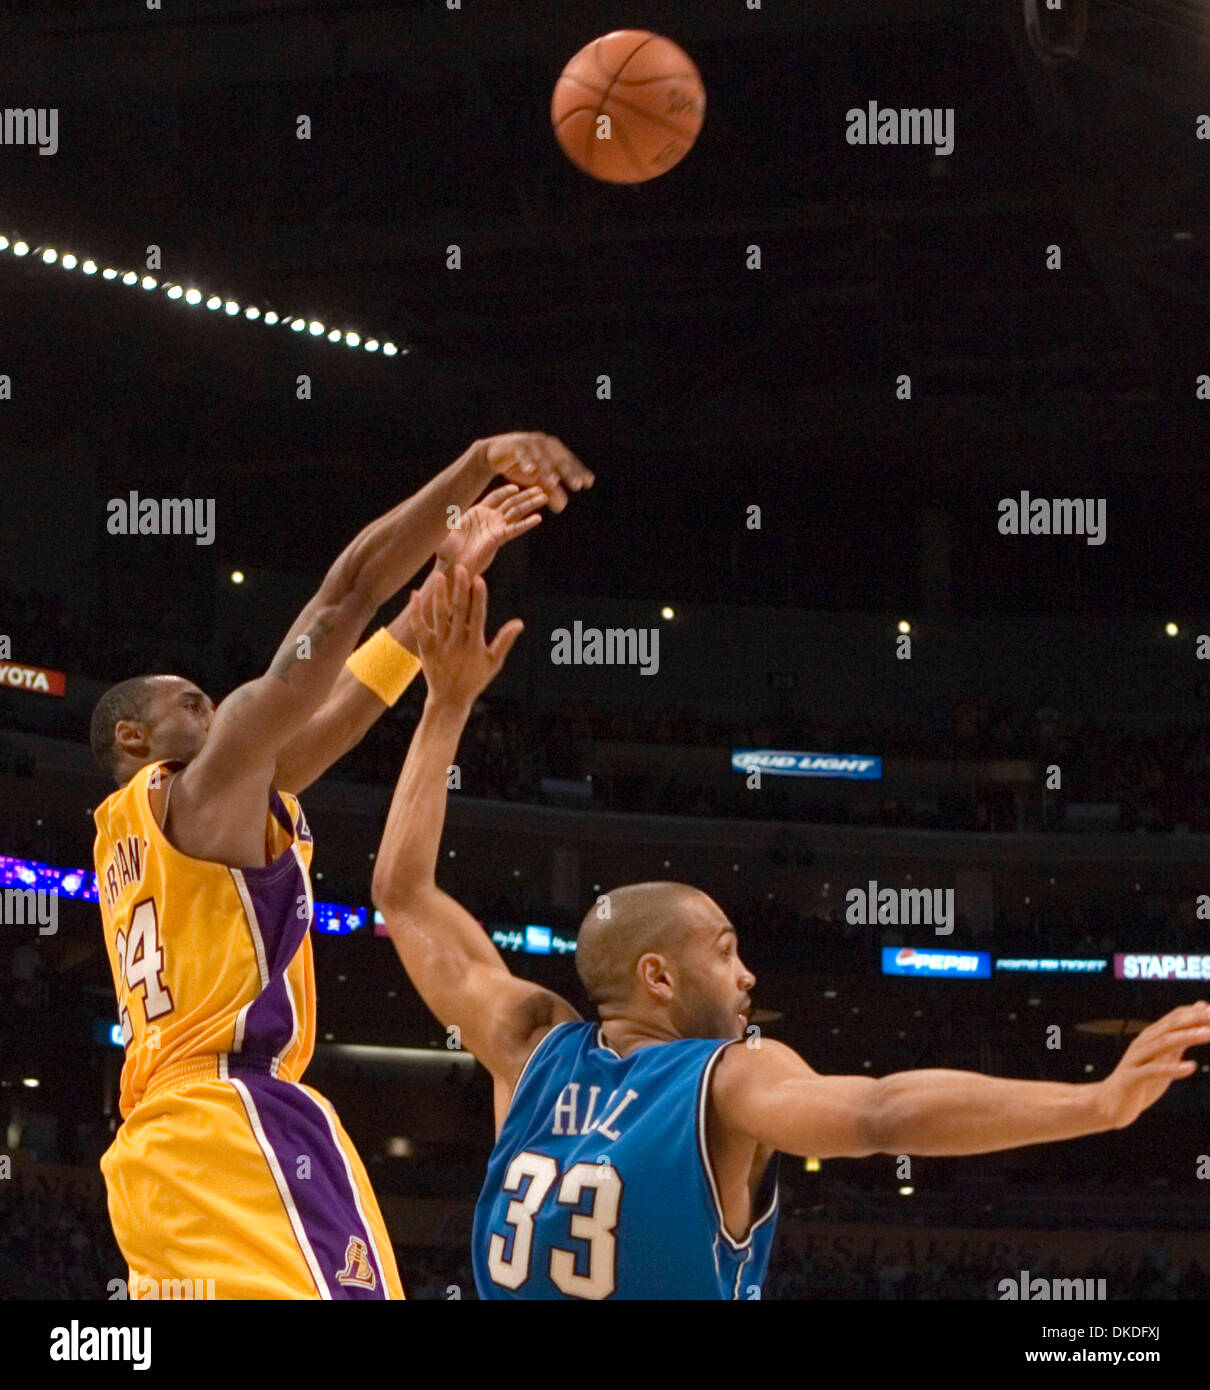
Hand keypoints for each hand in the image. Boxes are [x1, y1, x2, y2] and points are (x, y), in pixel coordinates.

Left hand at [408, 566, 522, 706]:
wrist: (449, 699)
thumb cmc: (475, 679)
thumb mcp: (494, 663)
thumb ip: (505, 641)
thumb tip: (519, 622)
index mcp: (475, 645)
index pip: (478, 616)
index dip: (479, 598)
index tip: (479, 579)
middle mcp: (457, 643)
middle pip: (459, 611)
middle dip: (460, 589)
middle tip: (460, 568)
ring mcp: (439, 645)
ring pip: (439, 616)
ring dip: (439, 595)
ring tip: (438, 575)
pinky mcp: (425, 648)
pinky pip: (419, 627)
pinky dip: (416, 611)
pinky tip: (415, 594)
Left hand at [435, 484, 544, 578]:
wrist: (450, 565)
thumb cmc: (445, 548)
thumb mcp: (446, 524)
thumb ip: (451, 510)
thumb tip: (442, 496)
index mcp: (478, 512)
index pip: (496, 497)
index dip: (506, 490)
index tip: (517, 486)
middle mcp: (490, 519)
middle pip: (511, 502)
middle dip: (525, 495)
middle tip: (541, 487)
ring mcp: (496, 528)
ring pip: (516, 512)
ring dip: (530, 504)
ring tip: (544, 497)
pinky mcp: (499, 538)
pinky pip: (515, 529)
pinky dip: (526, 523)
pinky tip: (537, 518)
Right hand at [476, 432, 593, 512]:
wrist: (495, 454)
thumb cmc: (521, 466)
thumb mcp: (536, 480)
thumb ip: (549, 490)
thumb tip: (562, 506)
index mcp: (553, 450)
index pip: (569, 462)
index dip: (578, 471)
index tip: (588, 483)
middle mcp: (544, 444)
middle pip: (558, 459)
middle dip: (568, 472)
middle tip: (577, 485)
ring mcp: (529, 442)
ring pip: (541, 457)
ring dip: (547, 469)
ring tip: (554, 481)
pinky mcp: (514, 444)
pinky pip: (521, 453)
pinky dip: (526, 461)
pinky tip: (530, 470)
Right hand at [1097, 1000, 1209, 1128]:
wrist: (1110, 1103)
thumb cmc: (1140, 1080)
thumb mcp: (1163, 1059)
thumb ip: (1178, 1041)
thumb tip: (1191, 1026)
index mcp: (1150, 1037)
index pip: (1173, 1018)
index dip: (1193, 1013)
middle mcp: (1142, 1043)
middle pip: (1169, 1026)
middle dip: (1193, 1020)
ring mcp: (1136, 1059)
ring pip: (1162, 1043)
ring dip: (1186, 1037)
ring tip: (1208, 1034)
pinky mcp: (1132, 1077)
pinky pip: (1153, 1070)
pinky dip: (1173, 1068)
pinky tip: (1191, 1067)